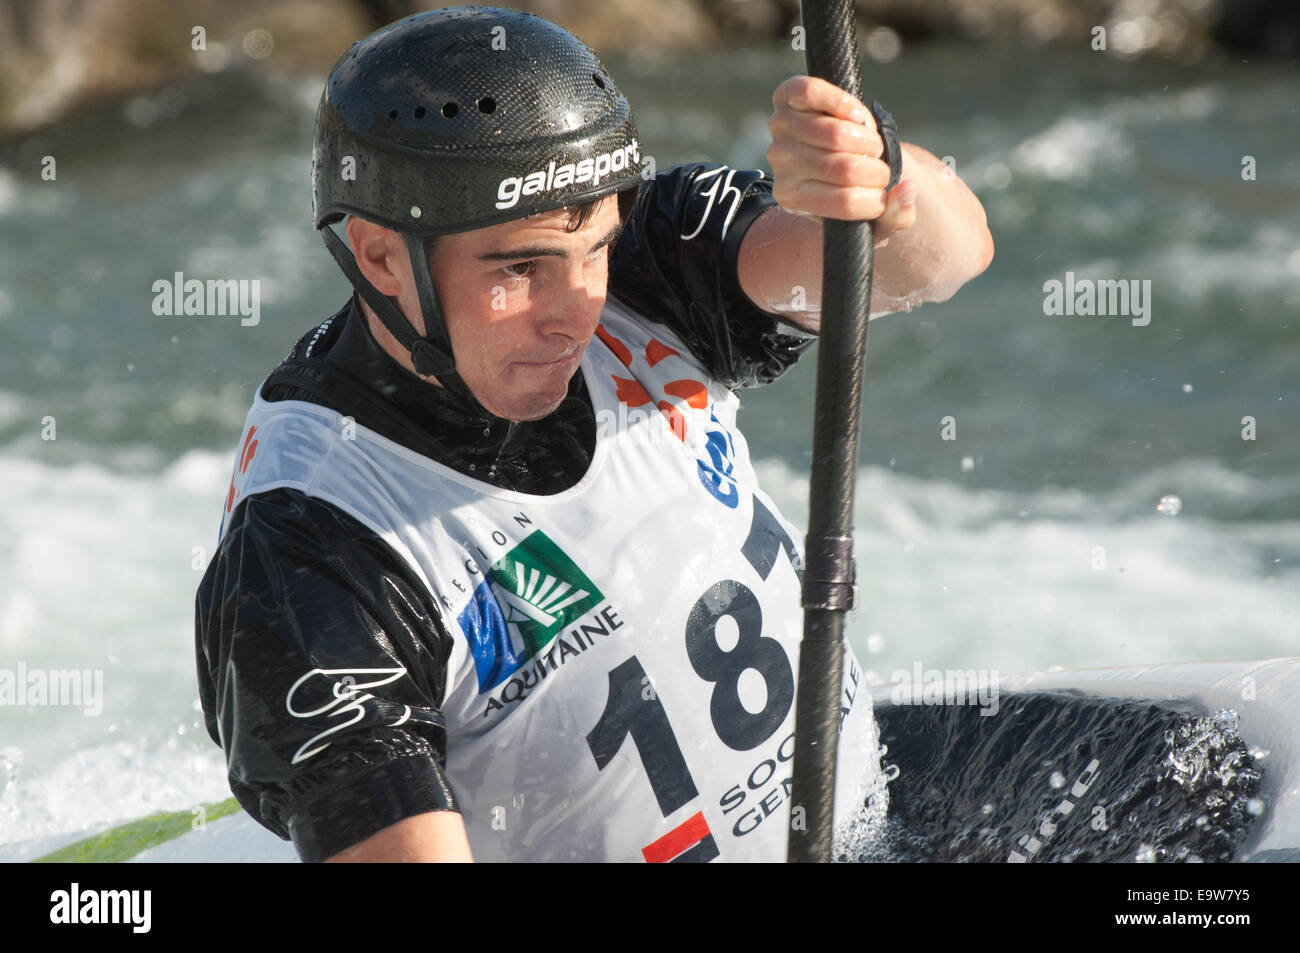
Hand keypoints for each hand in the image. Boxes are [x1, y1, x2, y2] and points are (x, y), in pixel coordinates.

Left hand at [766, 75, 916, 239]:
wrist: (833, 153)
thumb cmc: (855, 186)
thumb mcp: (879, 214)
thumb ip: (898, 213)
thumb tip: (906, 187)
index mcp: (792, 199)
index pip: (845, 202)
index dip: (877, 198)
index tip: (884, 194)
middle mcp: (779, 164)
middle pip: (842, 168)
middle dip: (875, 170)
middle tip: (881, 170)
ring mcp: (779, 129)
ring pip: (832, 133)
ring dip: (867, 140)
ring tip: (873, 147)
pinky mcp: (785, 98)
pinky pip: (809, 93)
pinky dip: (840, 102)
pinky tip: (858, 116)